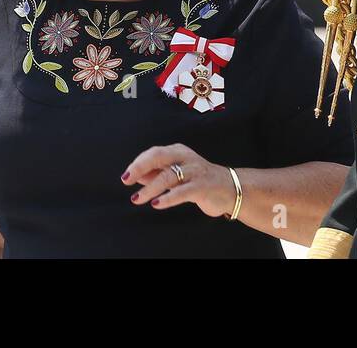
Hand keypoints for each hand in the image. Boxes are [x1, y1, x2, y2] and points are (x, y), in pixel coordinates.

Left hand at [123, 143, 237, 219]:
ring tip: (137, 198)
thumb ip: (157, 174)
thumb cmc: (198, 180)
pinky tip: (156, 204)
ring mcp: (194, 171)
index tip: (126, 177)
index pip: (154, 153)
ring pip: (168, 176)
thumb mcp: (176, 174)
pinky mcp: (202, 186)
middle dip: (140, 167)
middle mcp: (185, 158)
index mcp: (177, 152)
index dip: (138, 163)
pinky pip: (182, 191)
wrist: (230, 188)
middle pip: (159, 157)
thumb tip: (136, 176)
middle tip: (126, 180)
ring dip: (150, 188)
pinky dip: (168, 197)